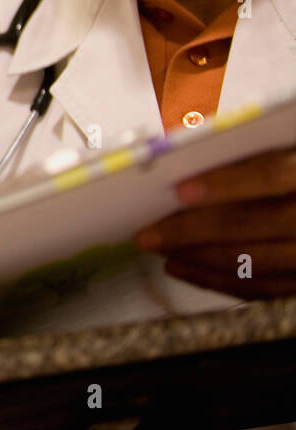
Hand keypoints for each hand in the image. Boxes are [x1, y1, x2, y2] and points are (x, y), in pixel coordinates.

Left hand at [135, 147, 295, 297]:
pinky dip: (220, 280)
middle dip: (194, 230)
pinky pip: (265, 288)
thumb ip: (250, 147)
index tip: (180, 190)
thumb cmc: (294, 161)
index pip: (272, 175)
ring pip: (257, 262)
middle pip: (256, 223)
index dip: (227, 182)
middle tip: (148, 233)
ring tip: (159, 249)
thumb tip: (185, 148)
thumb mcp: (287, 141)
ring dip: (200, 258)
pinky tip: (185, 268)